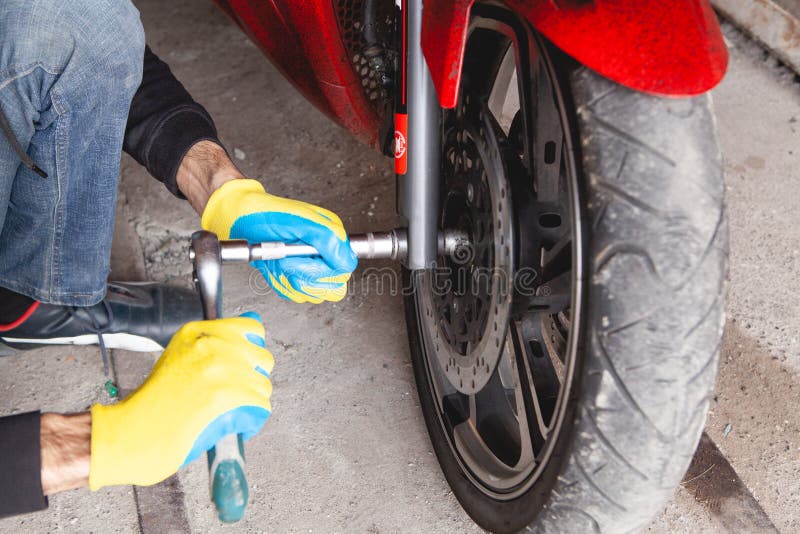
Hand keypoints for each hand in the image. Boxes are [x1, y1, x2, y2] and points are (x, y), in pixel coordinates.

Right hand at [89, 315, 273, 488]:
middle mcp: (210, 345)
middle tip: (234, 394)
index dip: (253, 349)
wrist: (131, 434)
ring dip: (251, 403)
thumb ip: (216, 344)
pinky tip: (232, 426)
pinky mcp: (224, 395)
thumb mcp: (180, 359)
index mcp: (197, 333)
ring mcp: (218, 369)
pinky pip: (261, 407)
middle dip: (253, 379)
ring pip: (263, 386)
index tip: (247, 363)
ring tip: (228, 413)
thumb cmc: (152, 404)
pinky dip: (252, 421)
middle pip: (262, 358)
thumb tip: (255, 325)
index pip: (251, 327)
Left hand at [201, 179, 357, 302]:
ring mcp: (311, 266)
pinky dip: (282, 283)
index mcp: (333, 236)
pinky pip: (297, 295)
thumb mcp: (301, 220)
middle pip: (332, 286)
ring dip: (291, 279)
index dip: (322, 268)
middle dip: (305, 275)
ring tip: (279, 260)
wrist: (241, 220)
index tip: (300, 255)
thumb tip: (345, 260)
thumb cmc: (267, 214)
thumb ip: (329, 238)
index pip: (344, 268)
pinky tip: (275, 267)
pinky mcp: (296, 277)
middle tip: (287, 259)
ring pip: (314, 293)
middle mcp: (325, 252)